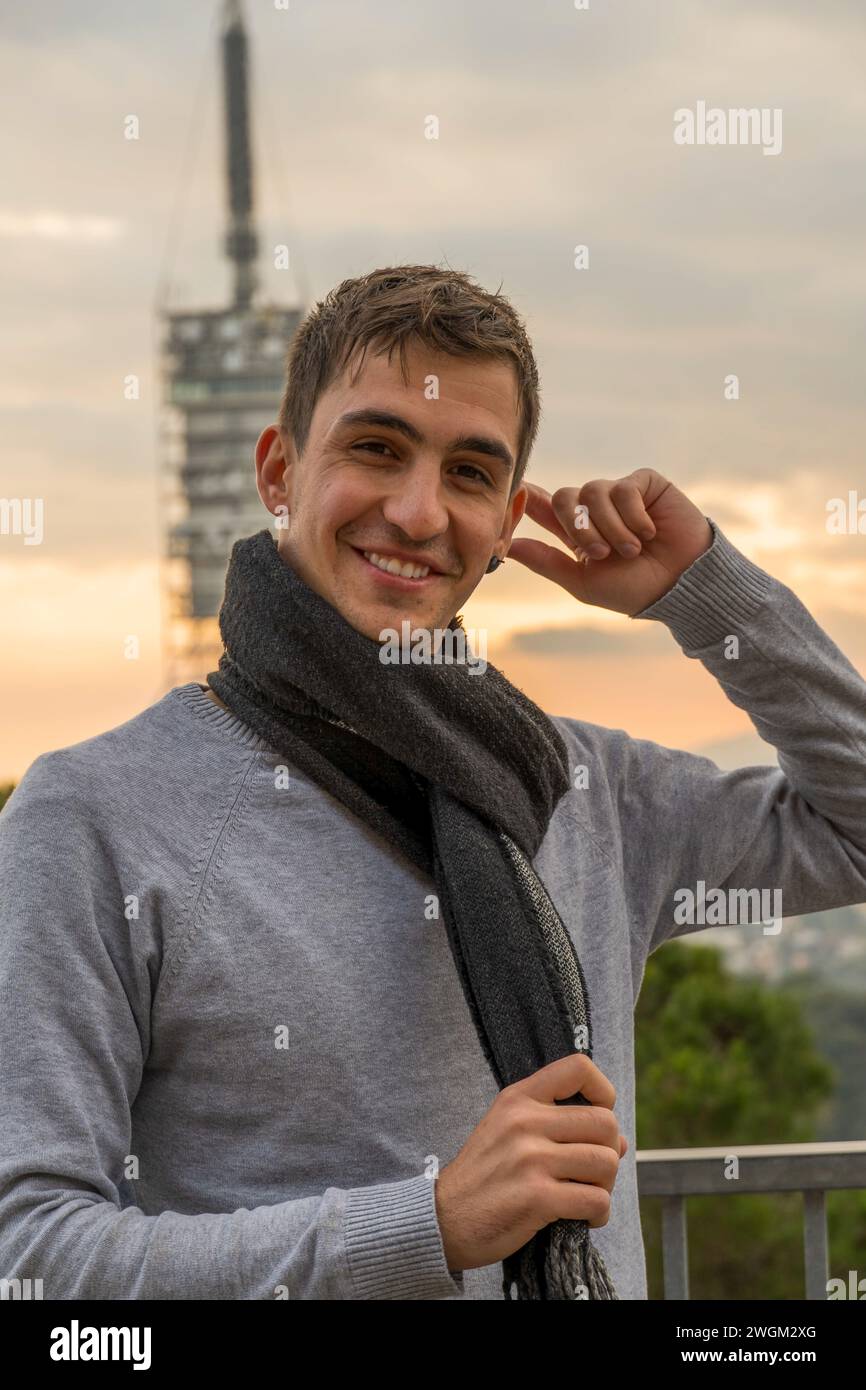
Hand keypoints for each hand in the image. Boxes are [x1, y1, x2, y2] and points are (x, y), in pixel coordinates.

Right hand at [434, 1053, 627, 1272]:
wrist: (443, 1219)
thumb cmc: (482, 1176)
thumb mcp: (507, 1129)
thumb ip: (557, 1125)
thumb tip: (619, 1141)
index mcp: (518, 1098)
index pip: (578, 1068)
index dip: (603, 1092)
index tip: (598, 1117)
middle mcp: (525, 1122)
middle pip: (605, 1124)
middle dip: (609, 1152)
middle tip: (591, 1173)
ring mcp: (531, 1159)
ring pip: (606, 1162)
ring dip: (605, 1186)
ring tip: (586, 1195)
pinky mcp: (537, 1197)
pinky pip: (596, 1201)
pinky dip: (598, 1214)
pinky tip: (582, 1218)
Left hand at [506, 470, 712, 615]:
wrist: (681, 583)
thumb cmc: (634, 588)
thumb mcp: (583, 581)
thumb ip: (546, 561)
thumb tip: (509, 547)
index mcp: (576, 531)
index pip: (543, 506)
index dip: (525, 497)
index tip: (512, 493)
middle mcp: (594, 509)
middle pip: (563, 496)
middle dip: (577, 527)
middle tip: (601, 554)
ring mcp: (618, 493)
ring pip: (593, 492)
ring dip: (611, 527)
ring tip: (632, 550)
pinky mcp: (644, 483)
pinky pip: (624, 488)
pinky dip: (633, 516)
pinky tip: (649, 532)